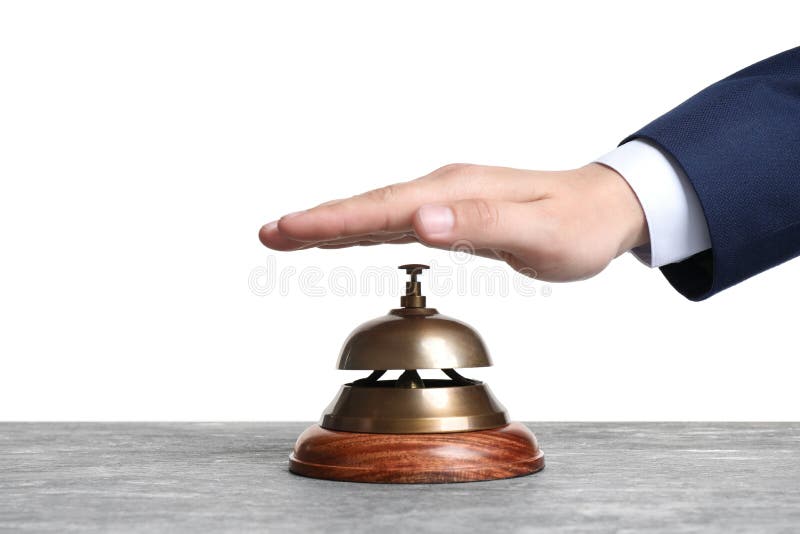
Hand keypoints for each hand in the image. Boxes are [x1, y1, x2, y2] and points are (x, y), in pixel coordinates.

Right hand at [258, 163, 647, 281]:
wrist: (604, 208)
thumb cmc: (576, 224)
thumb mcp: (537, 231)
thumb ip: (479, 225)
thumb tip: (420, 222)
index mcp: (454, 193)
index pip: (380, 210)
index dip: (329, 222)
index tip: (286, 230)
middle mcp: (443, 192)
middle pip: (366, 207)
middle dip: (314, 222)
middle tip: (268, 234)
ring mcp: (446, 202)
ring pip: (376, 215)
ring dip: (331, 226)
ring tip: (289, 236)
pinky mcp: (453, 216)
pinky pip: (396, 224)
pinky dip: (363, 231)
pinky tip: (349, 236)